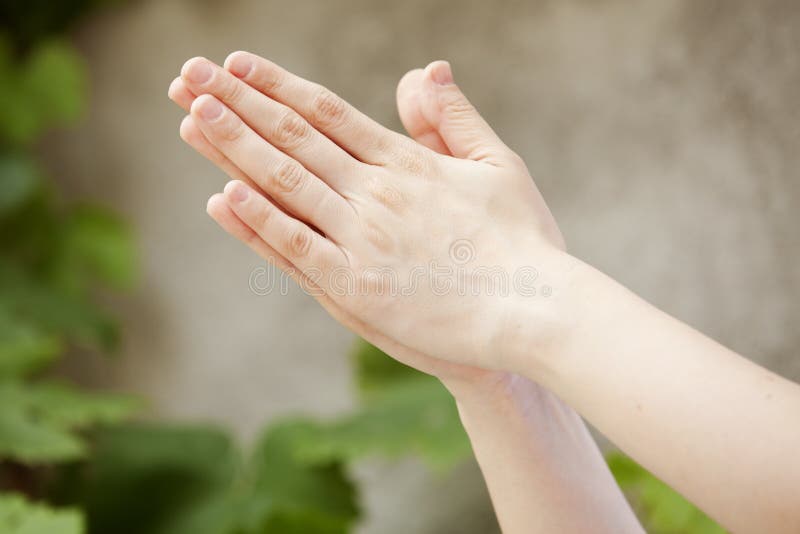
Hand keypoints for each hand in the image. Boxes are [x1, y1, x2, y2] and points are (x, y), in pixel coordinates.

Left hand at [168, 52, 565, 378]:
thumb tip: (423, 69)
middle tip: (190, 74)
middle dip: (238, 102)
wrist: (532, 310)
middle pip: (294, 138)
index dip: (277, 85)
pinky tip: (224, 195)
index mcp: (406, 162)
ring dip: (235, 147)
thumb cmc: (522, 240)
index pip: (327, 112)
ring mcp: (363, 238)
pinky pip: (298, 248)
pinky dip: (260, 221)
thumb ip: (452, 119)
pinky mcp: (358, 286)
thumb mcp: (497, 164)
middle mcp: (376, 192)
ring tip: (191, 115)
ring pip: (287, 184)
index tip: (238, 63)